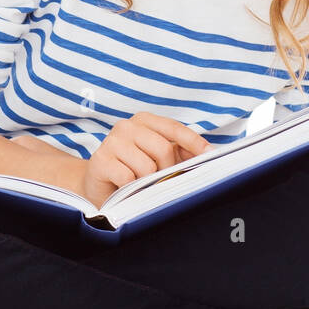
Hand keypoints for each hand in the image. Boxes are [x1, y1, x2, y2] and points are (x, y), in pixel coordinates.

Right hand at [80, 112, 211, 208]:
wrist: (98, 185)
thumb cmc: (133, 170)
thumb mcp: (158, 158)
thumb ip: (180, 152)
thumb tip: (208, 153)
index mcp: (144, 121)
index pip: (174, 128)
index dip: (194, 142)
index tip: (210, 154)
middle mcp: (126, 126)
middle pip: (162, 149)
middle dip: (166, 169)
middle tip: (158, 179)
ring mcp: (111, 142)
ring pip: (146, 166)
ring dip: (147, 181)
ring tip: (139, 183)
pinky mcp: (100, 160)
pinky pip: (129, 178)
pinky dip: (132, 187)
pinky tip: (125, 186)